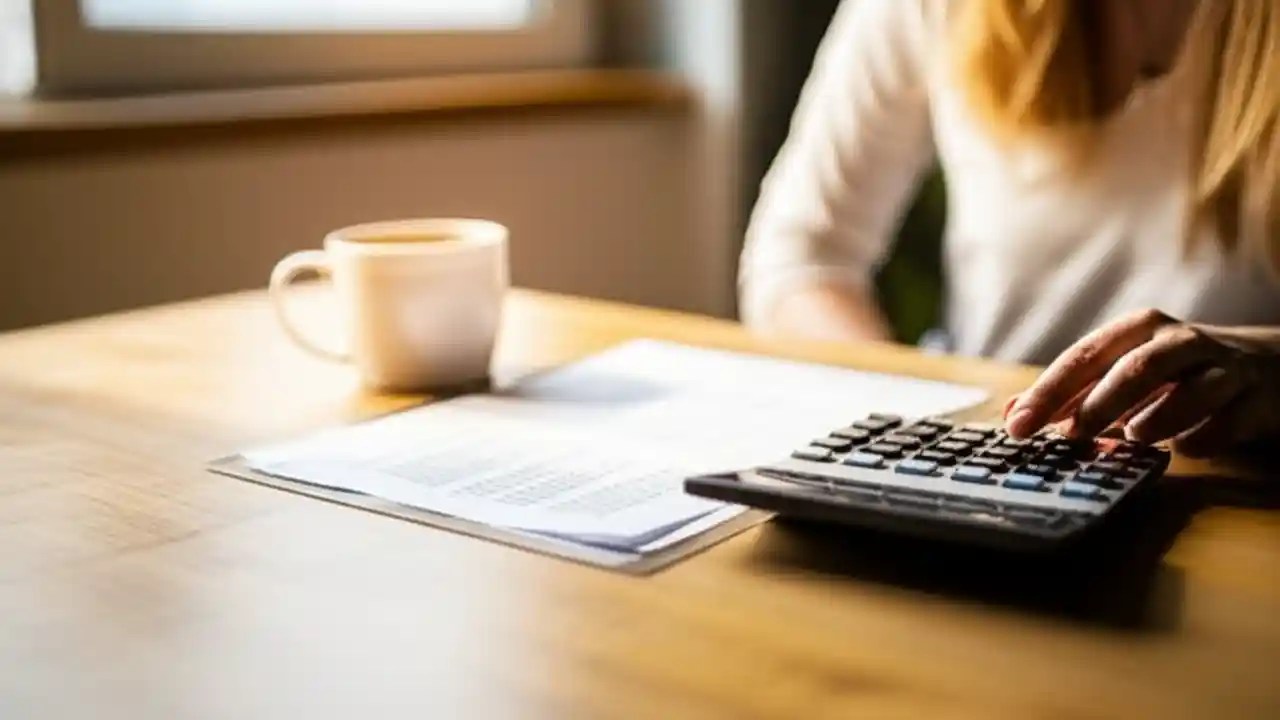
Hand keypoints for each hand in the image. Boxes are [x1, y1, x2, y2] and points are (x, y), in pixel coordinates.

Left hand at [1004, 309, 1279, 456]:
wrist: (1268, 366)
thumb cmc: (1176, 371)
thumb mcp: (1122, 370)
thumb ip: (1071, 392)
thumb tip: (1011, 412)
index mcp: (1139, 328)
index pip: (1084, 356)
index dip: (1048, 392)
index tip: (1016, 426)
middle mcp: (1181, 341)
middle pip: (1137, 368)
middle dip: (1100, 405)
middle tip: (1071, 436)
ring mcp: (1224, 368)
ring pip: (1192, 390)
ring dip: (1157, 420)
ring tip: (1133, 437)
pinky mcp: (1256, 400)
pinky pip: (1228, 424)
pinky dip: (1201, 439)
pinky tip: (1183, 448)